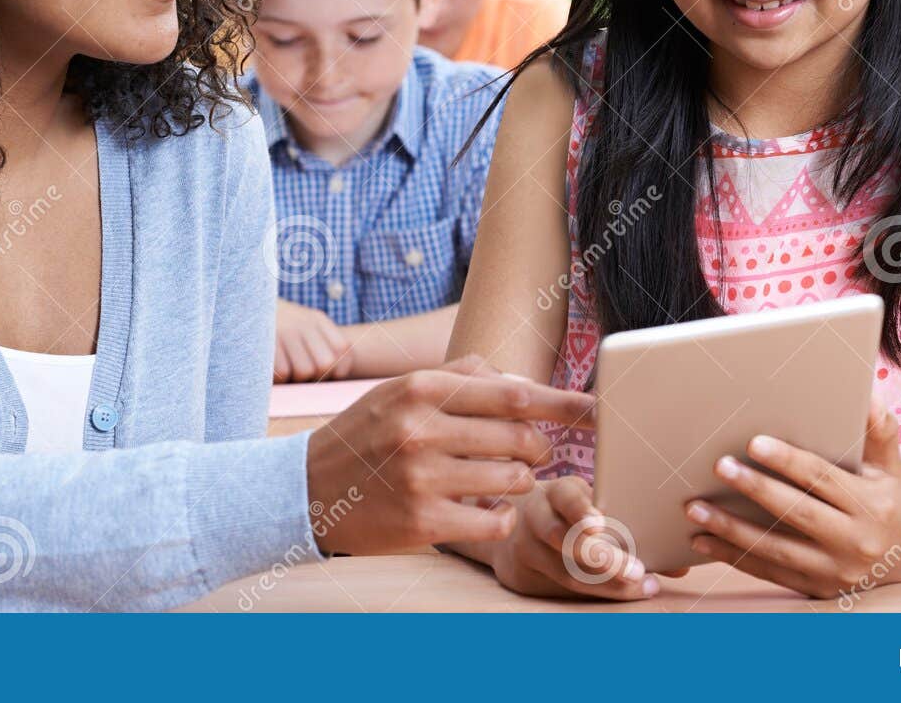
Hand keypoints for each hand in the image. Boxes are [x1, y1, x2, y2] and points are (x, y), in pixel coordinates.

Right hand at [274, 300, 352, 382]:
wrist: (244, 303)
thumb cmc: (277, 324)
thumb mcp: (304, 323)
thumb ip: (324, 342)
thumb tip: (338, 374)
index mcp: (317, 319)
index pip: (342, 348)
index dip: (340, 368)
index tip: (329, 374)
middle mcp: (303, 323)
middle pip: (325, 364)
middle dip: (316, 376)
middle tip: (303, 373)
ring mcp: (285, 331)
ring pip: (304, 371)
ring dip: (296, 378)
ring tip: (286, 368)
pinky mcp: (267, 342)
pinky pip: (283, 372)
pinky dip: (279, 377)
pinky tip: (272, 367)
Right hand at [305, 356, 595, 555]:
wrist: (305, 490)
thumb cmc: (367, 434)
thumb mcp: (403, 390)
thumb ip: (464, 377)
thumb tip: (526, 384)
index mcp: (422, 388)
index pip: (514, 394)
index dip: (563, 404)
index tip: (595, 409)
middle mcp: (422, 429)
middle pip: (522, 438)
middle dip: (539, 448)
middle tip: (532, 452)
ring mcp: (422, 478)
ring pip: (512, 481)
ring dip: (519, 482)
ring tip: (501, 479)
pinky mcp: (422, 523)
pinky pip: (493, 521)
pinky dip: (499, 517)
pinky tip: (484, 510)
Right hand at [488, 475, 664, 599]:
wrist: (518, 532)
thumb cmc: (571, 516)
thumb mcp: (592, 508)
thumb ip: (631, 525)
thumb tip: (681, 563)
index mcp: (556, 493)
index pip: (565, 497)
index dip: (580, 510)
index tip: (599, 523)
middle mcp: (537, 518)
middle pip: (565, 540)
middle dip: (602, 558)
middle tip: (637, 570)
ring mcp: (529, 549)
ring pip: (566, 571)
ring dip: (606, 582)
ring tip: (641, 584)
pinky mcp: (527, 575)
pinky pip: (564, 588)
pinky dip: (598, 592)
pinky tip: (627, 593)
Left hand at [683, 398, 900, 599]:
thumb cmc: (894, 490)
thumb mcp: (891, 458)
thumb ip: (879, 427)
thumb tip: (865, 392)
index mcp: (873, 505)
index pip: (823, 479)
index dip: (788, 461)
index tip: (753, 443)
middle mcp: (857, 542)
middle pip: (797, 514)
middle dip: (756, 490)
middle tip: (719, 467)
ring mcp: (838, 571)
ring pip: (777, 551)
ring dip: (732, 531)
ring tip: (696, 509)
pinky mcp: (821, 589)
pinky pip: (772, 573)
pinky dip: (736, 558)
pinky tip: (703, 542)